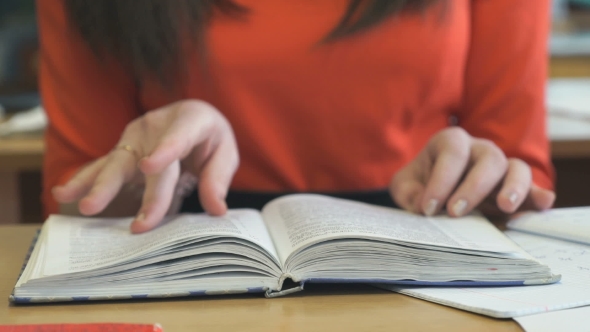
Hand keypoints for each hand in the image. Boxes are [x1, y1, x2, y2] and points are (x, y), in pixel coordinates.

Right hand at [52, 100, 238, 232]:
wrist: (191, 118)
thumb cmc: (210, 137)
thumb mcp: (225, 153)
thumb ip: (218, 179)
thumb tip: (215, 210)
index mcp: (190, 120)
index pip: (178, 136)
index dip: (164, 151)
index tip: (149, 167)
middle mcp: (156, 126)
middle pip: (139, 158)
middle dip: (119, 185)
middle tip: (97, 207)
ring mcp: (134, 137)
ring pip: (114, 163)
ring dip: (94, 185)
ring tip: (81, 205)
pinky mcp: (123, 150)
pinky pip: (103, 166)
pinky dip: (84, 180)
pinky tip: (64, 192)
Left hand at [389, 127, 554, 217]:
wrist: (432, 193)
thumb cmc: (419, 185)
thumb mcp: (405, 186)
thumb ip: (409, 193)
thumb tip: (423, 204)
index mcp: (452, 142)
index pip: (453, 153)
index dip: (441, 180)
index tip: (428, 208)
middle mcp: (480, 149)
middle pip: (489, 158)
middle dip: (473, 187)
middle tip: (455, 212)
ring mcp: (501, 168)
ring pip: (517, 168)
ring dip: (514, 187)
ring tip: (505, 207)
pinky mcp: (515, 189)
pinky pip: (532, 188)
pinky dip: (538, 196)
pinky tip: (543, 205)